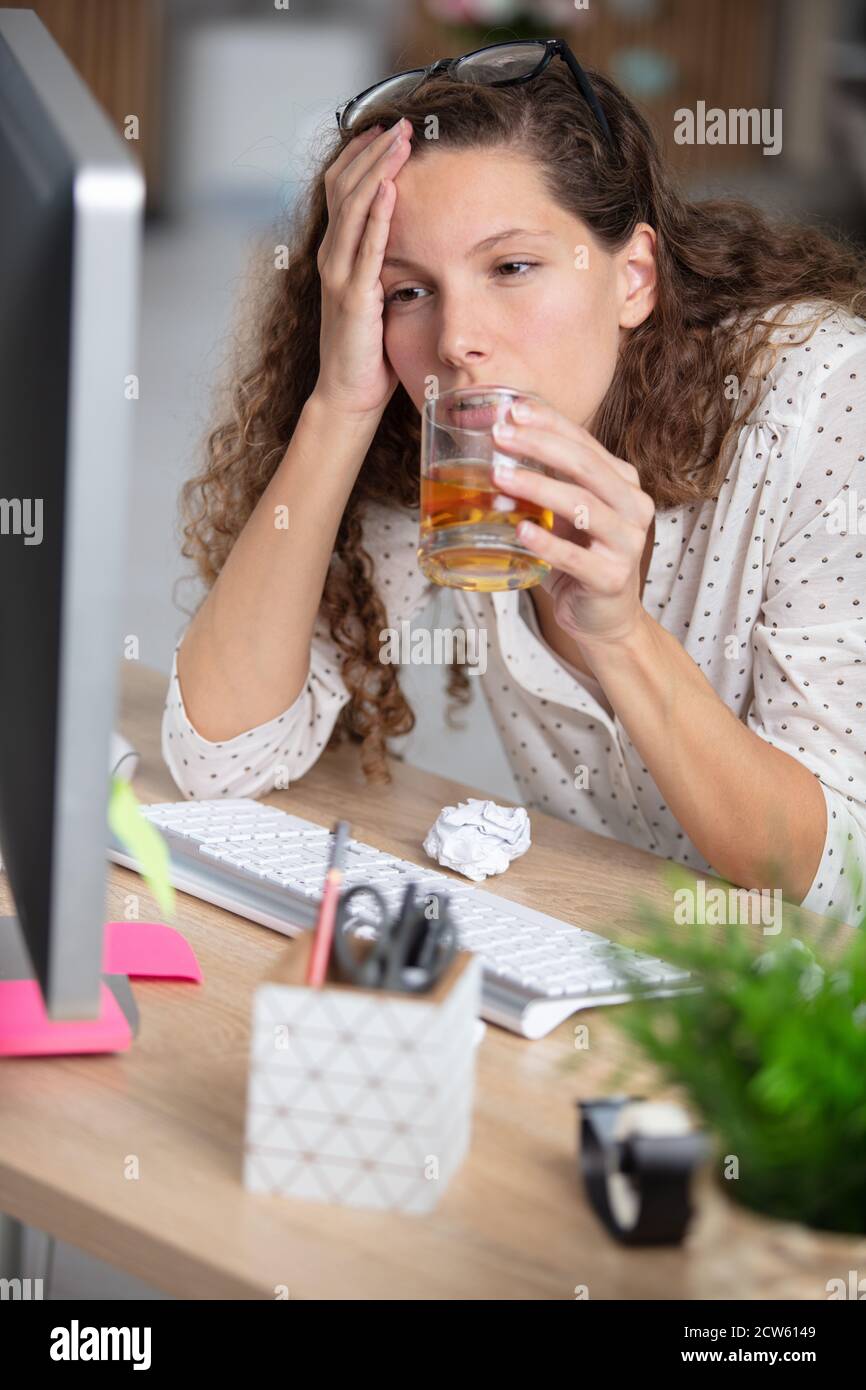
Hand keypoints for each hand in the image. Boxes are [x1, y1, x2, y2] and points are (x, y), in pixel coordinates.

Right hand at [314, 118, 412, 420]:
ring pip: (356, 208)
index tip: (388, 132)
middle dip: (375, 152)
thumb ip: (384, 267)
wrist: (348, 394)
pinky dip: (378, 215)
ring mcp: (339, 275)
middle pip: (347, 188)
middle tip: (402, 123)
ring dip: (379, 170)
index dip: (363, 157)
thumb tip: (411, 242)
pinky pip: (366, 247)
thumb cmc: (368, 353)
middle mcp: (332, 258)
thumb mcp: (377, 298)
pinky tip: (391, 189)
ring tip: (401, 141)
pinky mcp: (353, 296)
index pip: (344, 190)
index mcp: (337, 255)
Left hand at [490, 399, 654, 648]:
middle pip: (586, 467)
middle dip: (541, 446)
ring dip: (538, 488)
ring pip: (583, 507)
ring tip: (500, 477)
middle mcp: (633, 507)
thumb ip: (549, 481)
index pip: (586, 444)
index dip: (551, 424)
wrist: (604, 618)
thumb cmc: (581, 557)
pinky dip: (547, 544)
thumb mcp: (568, 514)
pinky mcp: (612, 578)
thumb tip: (498, 445)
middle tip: (500, 435)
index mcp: (624, 483)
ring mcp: (627, 544)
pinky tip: (520, 532)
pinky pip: (576, 557)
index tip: (514, 410)